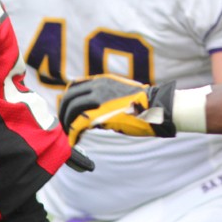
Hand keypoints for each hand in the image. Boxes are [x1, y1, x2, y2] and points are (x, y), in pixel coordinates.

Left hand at [58, 75, 174, 146]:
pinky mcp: (101, 115)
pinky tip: (74, 141)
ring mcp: (99, 99)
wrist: (158, 106)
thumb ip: (104, 98)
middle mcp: (98, 86)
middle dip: (63, 112)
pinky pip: (79, 124)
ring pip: (72, 110)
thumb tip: (92, 114)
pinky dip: (73, 133)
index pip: (74, 86)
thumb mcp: (119, 93)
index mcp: (102, 80)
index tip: (67, 111)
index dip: (67, 100)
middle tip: (64, 125)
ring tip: (70, 134)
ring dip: (67, 123)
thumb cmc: (143, 104)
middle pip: (69, 97)